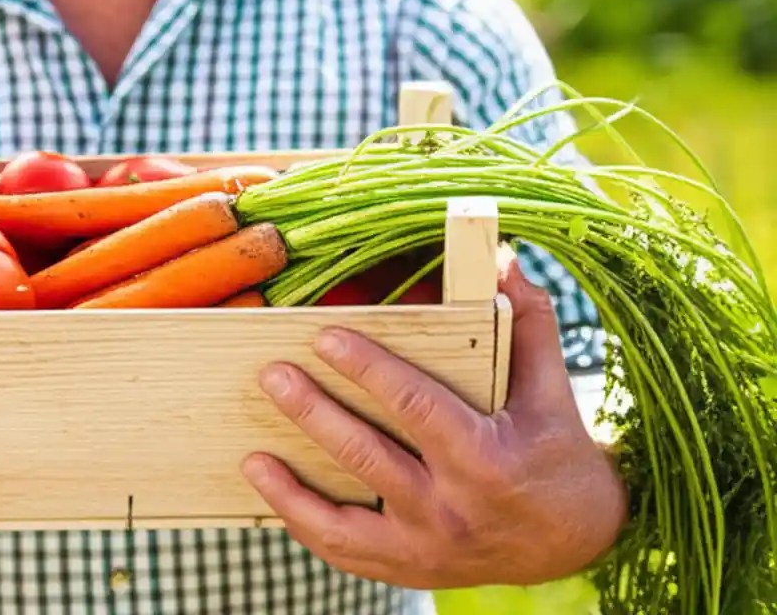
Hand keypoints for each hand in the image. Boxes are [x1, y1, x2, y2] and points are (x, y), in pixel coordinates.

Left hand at [243, 259, 626, 588]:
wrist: (574, 542)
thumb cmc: (557, 455)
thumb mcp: (551, 390)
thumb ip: (527, 324)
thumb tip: (504, 258)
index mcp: (486, 458)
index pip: (415, 406)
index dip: (367, 369)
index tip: (325, 336)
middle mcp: (452, 507)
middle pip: (366, 455)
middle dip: (313, 412)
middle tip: (272, 375)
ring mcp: (426, 544)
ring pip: (342, 517)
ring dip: (290, 485)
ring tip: (252, 452)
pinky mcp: (408, 567)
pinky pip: (342, 551)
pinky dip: (301, 522)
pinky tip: (271, 492)